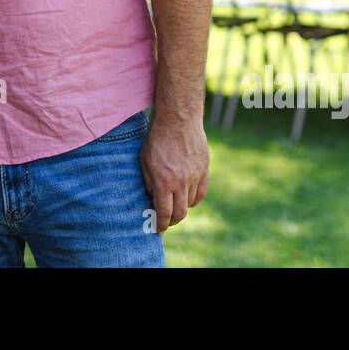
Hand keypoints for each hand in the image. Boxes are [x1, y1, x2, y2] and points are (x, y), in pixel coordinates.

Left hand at [139, 113, 208, 233]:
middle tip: (166, 221)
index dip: (161, 224)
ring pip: (190, 204)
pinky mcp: (204, 170)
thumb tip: (153, 200)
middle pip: (179, 213)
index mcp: (163, 182)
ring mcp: (194, 177)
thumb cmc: (156, 139)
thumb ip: (149, 183)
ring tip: (174, 207)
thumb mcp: (144, 161)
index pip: (164, 213)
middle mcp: (181, 183)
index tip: (158, 229)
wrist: (178, 120)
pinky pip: (200, 193)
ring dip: (182, 209)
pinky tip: (186, 198)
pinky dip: (193, 199)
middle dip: (172, 221)